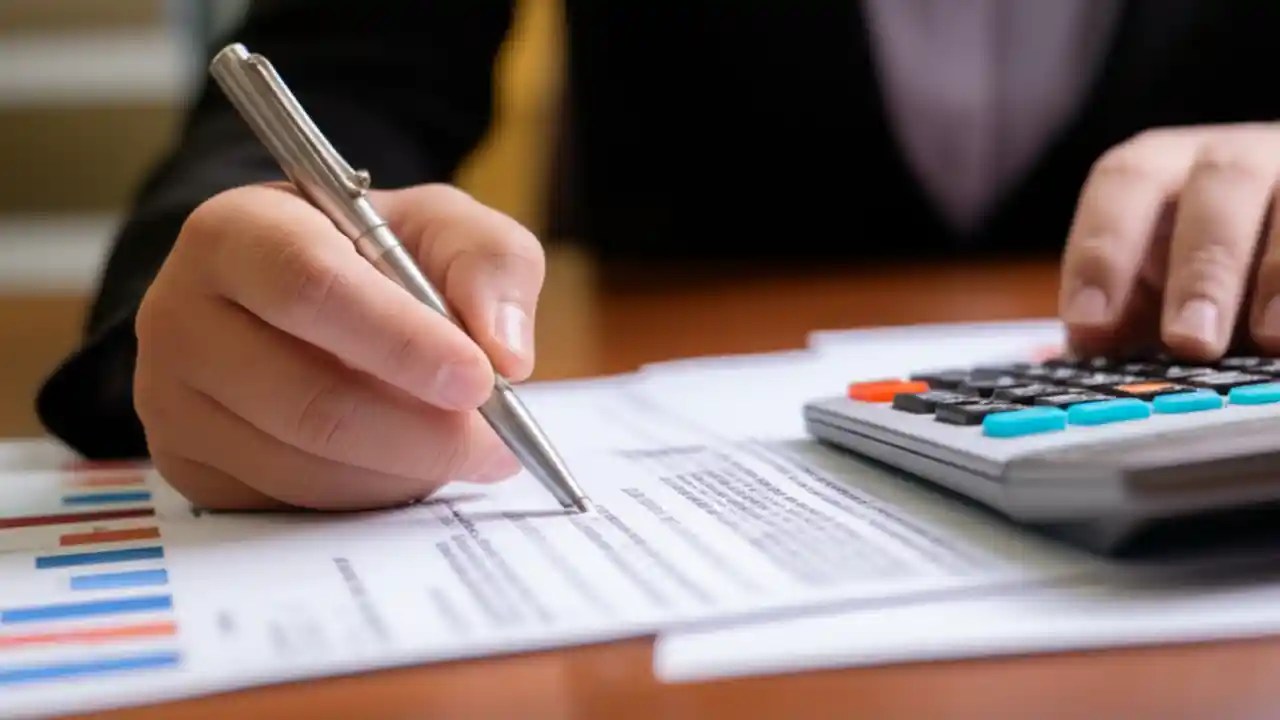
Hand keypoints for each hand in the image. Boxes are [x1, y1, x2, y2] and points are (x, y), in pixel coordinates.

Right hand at [134, 183, 543, 509]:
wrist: (300, 297)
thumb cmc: (375, 256)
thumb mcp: (443, 228)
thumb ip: (489, 265)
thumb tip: (507, 354)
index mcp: (237, 232)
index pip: (310, 286)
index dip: (401, 341)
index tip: (481, 380)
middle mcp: (179, 314)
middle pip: (308, 397)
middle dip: (422, 432)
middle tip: (497, 445)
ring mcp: (172, 400)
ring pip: (306, 464)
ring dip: (404, 470)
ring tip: (464, 450)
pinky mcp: (189, 467)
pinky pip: (292, 502)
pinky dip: (369, 494)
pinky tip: (406, 464)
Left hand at [1060, 123, 1279, 361]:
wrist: (1276, 239)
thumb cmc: (1197, 269)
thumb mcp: (1151, 286)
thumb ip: (1118, 313)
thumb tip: (1087, 349)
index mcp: (1159, 167)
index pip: (1123, 182)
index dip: (1103, 247)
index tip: (1090, 325)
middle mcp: (1229, 156)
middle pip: (1218, 186)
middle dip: (1203, 267)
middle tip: (1191, 340)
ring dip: (1279, 270)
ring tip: (1267, 337)